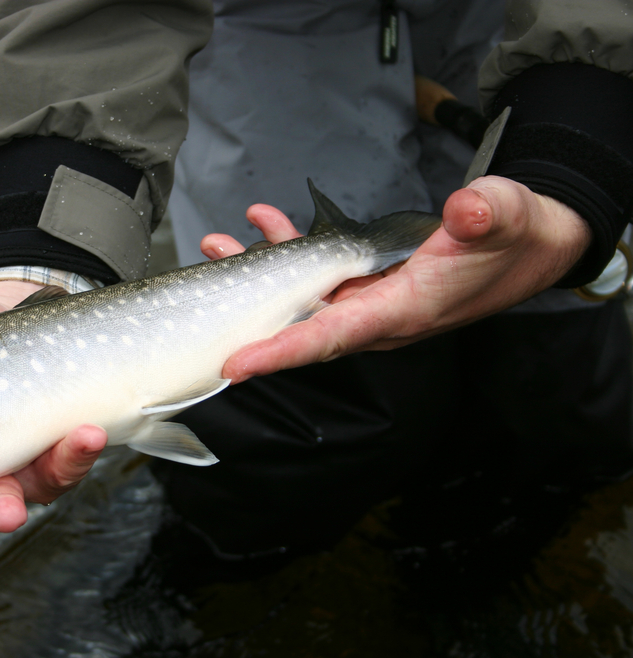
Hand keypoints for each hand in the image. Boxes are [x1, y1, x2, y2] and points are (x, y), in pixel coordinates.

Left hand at [202, 176, 590, 381]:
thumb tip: (467, 210)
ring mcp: (369, 299)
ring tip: (221, 240)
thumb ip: (488, 216)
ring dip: (259, 269)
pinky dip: (287, 248)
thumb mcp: (509, 218)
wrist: (530, 244)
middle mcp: (377, 313)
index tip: (236, 365)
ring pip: (301, 296)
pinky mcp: (367, 282)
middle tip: (210, 267)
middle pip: (300, 322)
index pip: (331, 338)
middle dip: (249, 308)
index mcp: (403, 310)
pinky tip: (267, 221)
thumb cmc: (517, 239)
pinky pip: (316, 272)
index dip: (281, 352)